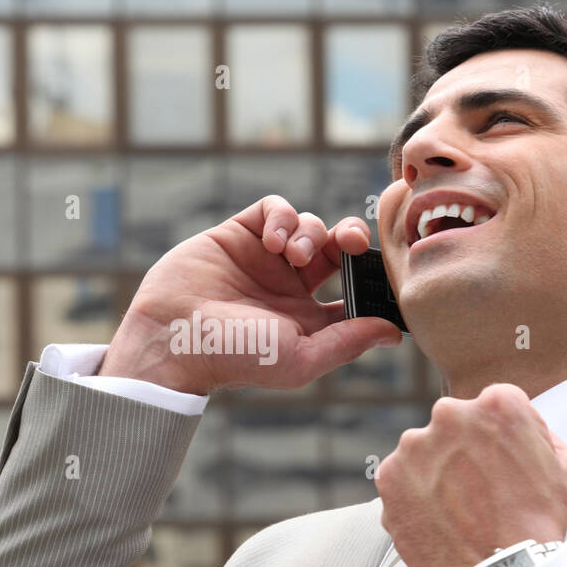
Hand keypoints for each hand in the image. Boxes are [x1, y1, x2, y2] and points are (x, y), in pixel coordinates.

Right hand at [99, 195, 402, 394]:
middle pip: (340, 249)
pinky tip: (272, 239)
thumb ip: (348, 341)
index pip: (356, 289)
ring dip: (311, 232)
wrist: (172, 334)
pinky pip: (276, 209)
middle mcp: (291, 287)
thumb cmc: (235, 356)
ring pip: (310, 226)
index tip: (381, 270)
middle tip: (352, 241)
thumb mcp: (300, 358)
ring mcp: (265, 259)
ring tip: (291, 253)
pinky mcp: (240, 234)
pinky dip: (282, 216)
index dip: (372, 276)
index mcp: (310, 319)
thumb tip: (393, 331)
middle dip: (352, 238)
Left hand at [375, 383, 566, 566]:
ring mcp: (414, 445)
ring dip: (436, 472)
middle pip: (455, 424)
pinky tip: (439, 518)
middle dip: (463, 450)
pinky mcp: (388, 475)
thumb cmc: (540, 525)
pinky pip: (401, 479)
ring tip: (459, 510)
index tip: (503, 462)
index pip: (494, 406)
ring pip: (424, 451)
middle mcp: (450, 414)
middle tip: (479, 488)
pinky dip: (414, 496)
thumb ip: (544, 434)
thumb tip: (527, 427)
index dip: (501, 437)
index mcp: (497, 404)